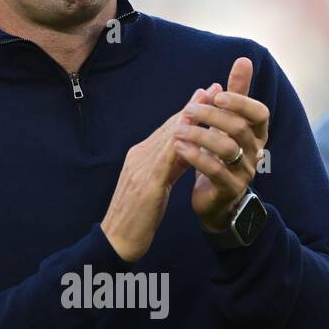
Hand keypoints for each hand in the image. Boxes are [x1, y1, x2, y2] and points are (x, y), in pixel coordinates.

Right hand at [101, 86, 206, 261]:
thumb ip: (168, 169)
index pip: (168, 130)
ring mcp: (141, 167)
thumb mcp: (155, 188)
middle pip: (170, 126)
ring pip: (169, 135)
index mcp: (141, 157)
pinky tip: (195, 128)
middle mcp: (140, 156)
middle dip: (193, 106)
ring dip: (190, 115)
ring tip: (208, 98)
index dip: (188, 111)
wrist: (116, 241)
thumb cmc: (136, 218)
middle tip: (213, 87)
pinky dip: (181, 139)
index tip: (206, 95)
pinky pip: (167, 156)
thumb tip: (187, 153)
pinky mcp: (147, 182)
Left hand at [171, 57, 269, 230]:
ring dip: (200, 135)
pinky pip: (214, 170)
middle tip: (188, 110)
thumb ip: (236, 93)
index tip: (217, 93)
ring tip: (179, 129)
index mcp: (257, 134)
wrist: (214, 198)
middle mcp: (255, 152)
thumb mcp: (227, 122)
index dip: (241, 101)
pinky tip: (178, 147)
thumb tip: (244, 60)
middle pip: (240, 128)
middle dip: (212, 115)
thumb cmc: (220, 155)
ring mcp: (244, 172)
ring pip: (227, 149)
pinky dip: (195, 156)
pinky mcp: (229, 189)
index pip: (260, 113)